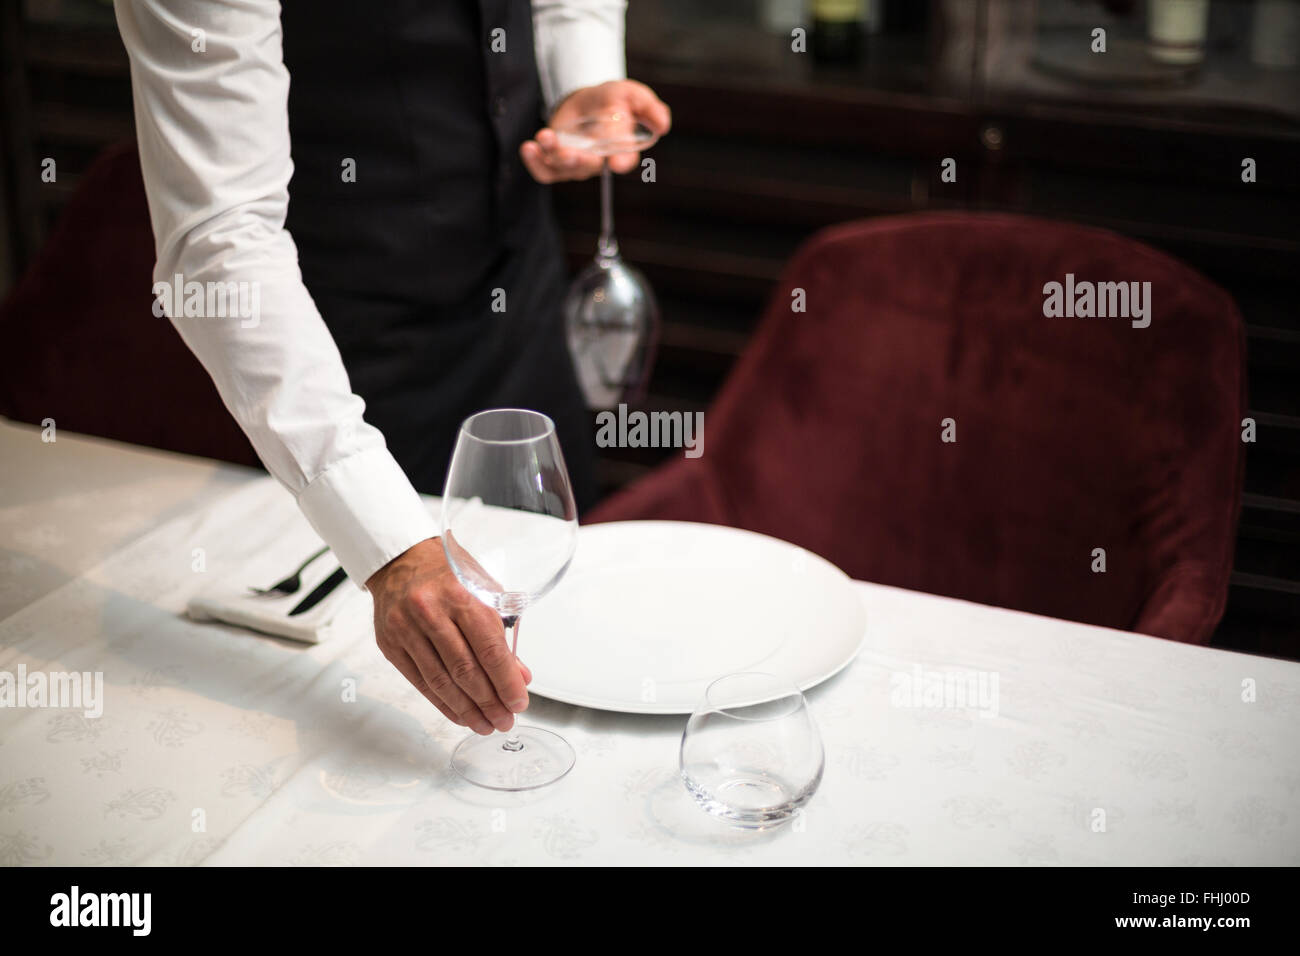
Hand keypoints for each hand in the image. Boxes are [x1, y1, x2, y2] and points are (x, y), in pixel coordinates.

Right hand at [367, 538, 530, 734]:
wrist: (401, 559)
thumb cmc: (448, 573)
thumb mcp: (484, 592)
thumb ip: (501, 634)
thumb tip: (518, 675)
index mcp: (461, 595)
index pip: (489, 648)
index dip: (506, 681)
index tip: (519, 702)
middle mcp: (431, 612)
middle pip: (465, 669)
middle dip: (489, 702)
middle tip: (505, 721)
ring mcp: (406, 629)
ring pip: (441, 681)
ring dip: (467, 709)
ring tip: (486, 725)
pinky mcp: (390, 644)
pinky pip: (420, 681)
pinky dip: (442, 702)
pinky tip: (460, 714)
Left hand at [520, 79, 671, 183]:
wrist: (587, 99)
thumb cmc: (614, 100)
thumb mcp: (632, 94)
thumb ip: (649, 107)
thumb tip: (662, 124)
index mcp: (621, 148)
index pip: (624, 159)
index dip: (621, 161)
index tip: (616, 162)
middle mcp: (598, 160)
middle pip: (589, 168)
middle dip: (579, 161)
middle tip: (570, 154)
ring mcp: (575, 163)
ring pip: (564, 169)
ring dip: (553, 156)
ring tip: (544, 137)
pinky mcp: (555, 161)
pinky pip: (544, 172)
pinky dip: (534, 163)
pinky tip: (528, 147)